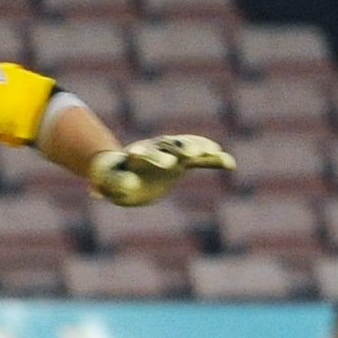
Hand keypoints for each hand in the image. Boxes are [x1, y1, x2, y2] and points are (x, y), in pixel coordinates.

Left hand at [89, 135, 234, 205]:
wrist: (125, 169)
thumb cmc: (112, 179)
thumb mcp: (108, 184)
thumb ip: (111, 185)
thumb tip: (107, 190)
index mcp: (136, 156)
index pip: (142, 153)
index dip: (145, 155)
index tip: (153, 157)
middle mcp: (155, 150)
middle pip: (167, 147)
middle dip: (179, 150)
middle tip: (191, 153)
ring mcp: (170, 153)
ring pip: (186, 148)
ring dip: (200, 149)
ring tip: (215, 151)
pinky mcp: (183, 162)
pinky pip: (200, 159)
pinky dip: (213, 159)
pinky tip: (229, 163)